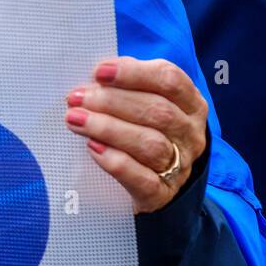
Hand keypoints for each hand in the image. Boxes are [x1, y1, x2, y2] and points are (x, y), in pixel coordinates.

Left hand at [65, 57, 207, 213]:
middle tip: (76, 98)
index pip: (169, 80)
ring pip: (150, 144)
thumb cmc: (142, 130)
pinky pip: (143, 179)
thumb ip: (125, 86)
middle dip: (111, 101)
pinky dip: (116, 162)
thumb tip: (97, 75)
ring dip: (108, 128)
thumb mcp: (141, 102)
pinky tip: (93, 148)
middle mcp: (190, 133)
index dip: (133, 73)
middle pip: (158, 111)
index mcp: (189, 103)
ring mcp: (181, 165)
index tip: (99, 72)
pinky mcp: (163, 193)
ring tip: (75, 120)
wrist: (153, 184)